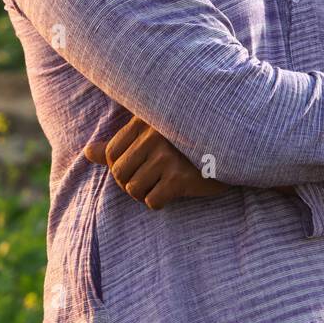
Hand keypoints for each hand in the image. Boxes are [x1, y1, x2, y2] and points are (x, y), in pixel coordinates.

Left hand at [84, 115, 230, 209]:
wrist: (235, 148)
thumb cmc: (191, 145)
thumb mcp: (156, 137)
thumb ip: (121, 145)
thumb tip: (88, 153)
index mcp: (145, 121)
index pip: (112, 155)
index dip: (122, 168)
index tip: (144, 166)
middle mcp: (153, 136)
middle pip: (119, 174)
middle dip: (134, 183)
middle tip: (156, 179)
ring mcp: (166, 157)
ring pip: (134, 189)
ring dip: (147, 193)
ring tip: (166, 182)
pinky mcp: (179, 178)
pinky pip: (152, 201)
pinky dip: (160, 202)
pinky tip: (176, 190)